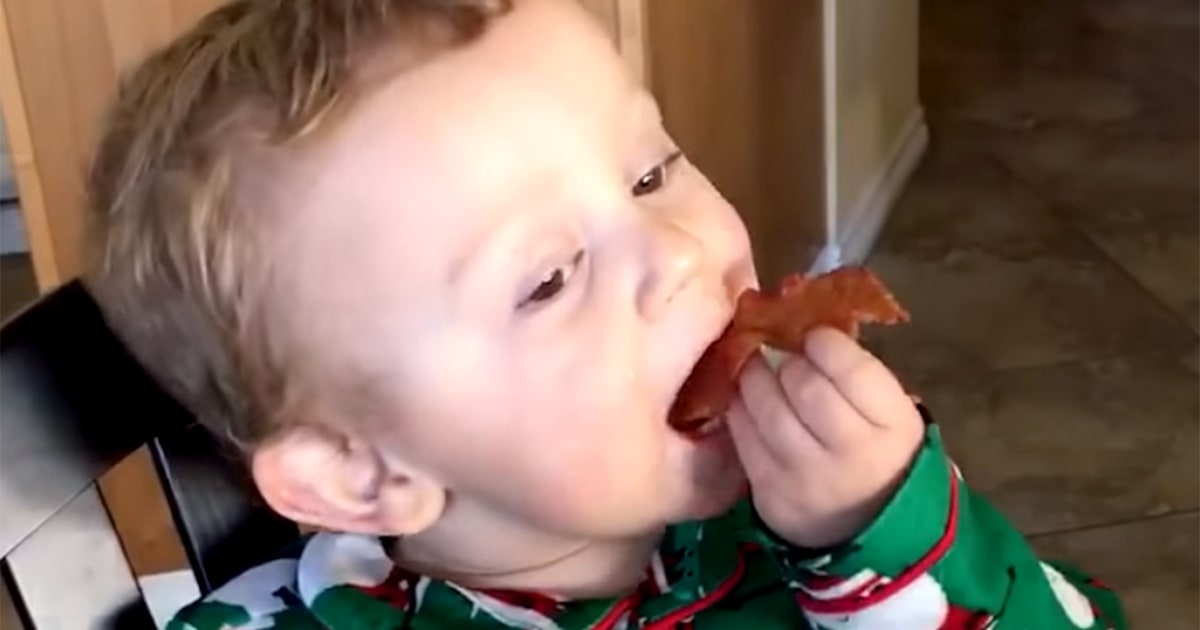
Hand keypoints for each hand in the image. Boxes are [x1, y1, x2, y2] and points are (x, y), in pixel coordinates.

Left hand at [726, 327, 923, 548]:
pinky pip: (743, 437)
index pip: (853, 371)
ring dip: (754, 378)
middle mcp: (853, 455)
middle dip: (788, 362)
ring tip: (755, 368)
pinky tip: (744, 400)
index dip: (826, 344)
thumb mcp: (884, 411)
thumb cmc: (874, 449)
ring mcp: (808, 477)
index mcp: (893, 426)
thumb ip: (853, 370)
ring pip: (767, 410)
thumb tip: (806, 317)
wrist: (863, 525)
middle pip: (806, 388)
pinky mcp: (770, 492)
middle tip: (782, 354)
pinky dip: (738, 409)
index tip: (813, 334)